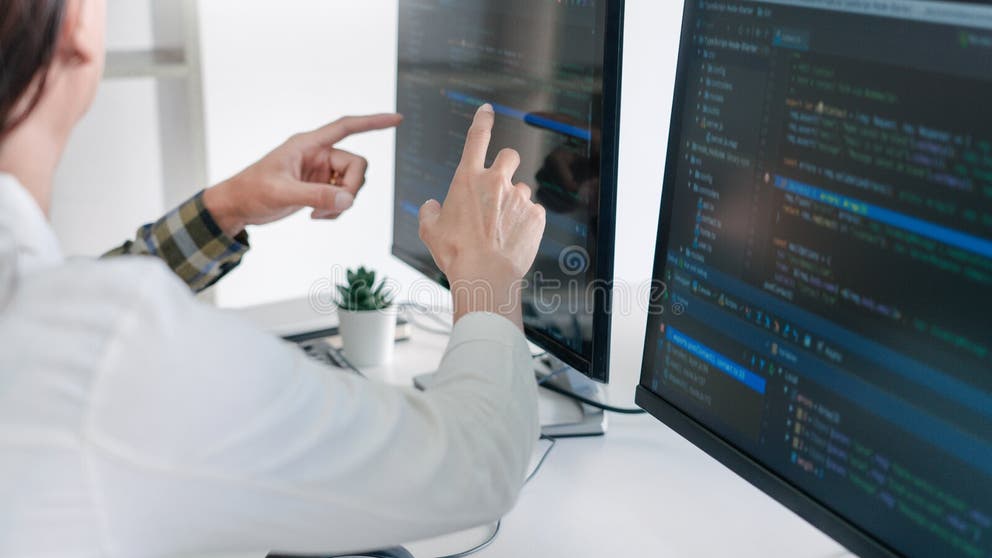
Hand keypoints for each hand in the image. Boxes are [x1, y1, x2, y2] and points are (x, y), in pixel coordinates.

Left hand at [202, 113, 402, 236]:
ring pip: (352, 184)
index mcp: (308, 144)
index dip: (373, 122)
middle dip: (351, 188)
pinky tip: (317, 216)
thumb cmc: (251, 191)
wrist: (238, 206)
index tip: (397, 119)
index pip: (346, 126)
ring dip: (342, 203)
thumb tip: (348, 201)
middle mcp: (318, 155)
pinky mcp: (320, 188)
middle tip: (335, 206)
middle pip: (357, 165)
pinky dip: (336, 210)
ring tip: (318, 214)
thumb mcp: (282, 193)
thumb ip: (317, 196)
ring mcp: (321, 172)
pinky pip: (343, 197)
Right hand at [418, 105, 546, 328]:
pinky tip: (514, 238)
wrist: (486, 274)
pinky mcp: (536, 215)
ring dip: (513, 202)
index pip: (476, 138)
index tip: (488, 110)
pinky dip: (525, 222)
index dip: (483, 120)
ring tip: (501, 228)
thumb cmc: (455, 252)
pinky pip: (533, 212)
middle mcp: (496, 182)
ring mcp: (519, 197)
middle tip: (499, 184)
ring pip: (521, 189)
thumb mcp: (430, 230)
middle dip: (506, 164)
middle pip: (510, 155)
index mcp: (468, 179)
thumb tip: (432, 206)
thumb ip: (429, 211)